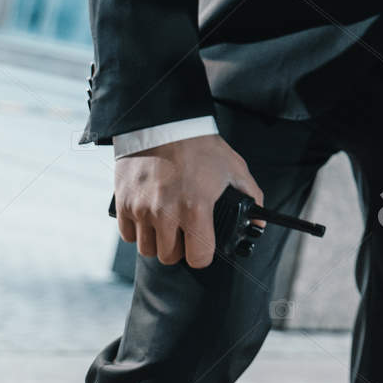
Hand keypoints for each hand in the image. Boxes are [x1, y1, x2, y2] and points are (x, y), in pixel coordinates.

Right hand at [114, 133, 263, 268]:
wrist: (164, 125)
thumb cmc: (201, 147)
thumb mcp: (235, 169)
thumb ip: (252, 197)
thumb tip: (259, 222)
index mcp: (195, 209)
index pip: (198, 258)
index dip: (204, 256)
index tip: (205, 248)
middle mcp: (165, 214)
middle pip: (169, 257)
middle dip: (181, 249)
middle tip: (186, 234)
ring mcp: (141, 210)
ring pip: (147, 249)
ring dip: (159, 242)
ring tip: (168, 225)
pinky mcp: (123, 204)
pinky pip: (129, 235)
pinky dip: (139, 231)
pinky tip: (151, 217)